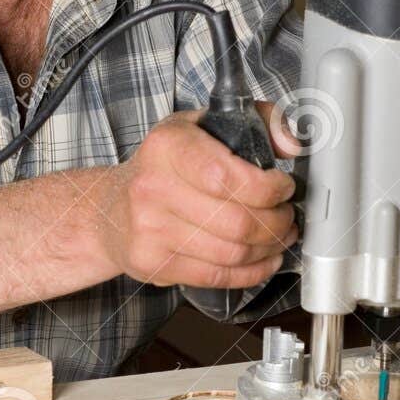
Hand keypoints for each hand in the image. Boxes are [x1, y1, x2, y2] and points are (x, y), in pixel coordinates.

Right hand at [96, 107, 297, 289]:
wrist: (108, 210)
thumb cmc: (161, 168)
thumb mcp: (197, 128)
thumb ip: (252, 123)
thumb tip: (291, 142)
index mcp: (167, 147)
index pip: (227, 176)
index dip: (268, 188)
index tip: (282, 187)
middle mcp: (153, 188)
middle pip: (237, 220)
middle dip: (277, 222)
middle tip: (287, 216)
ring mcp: (150, 230)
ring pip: (232, 253)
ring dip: (269, 248)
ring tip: (279, 236)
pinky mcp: (153, 264)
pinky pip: (217, 276)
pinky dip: (252, 272)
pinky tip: (263, 259)